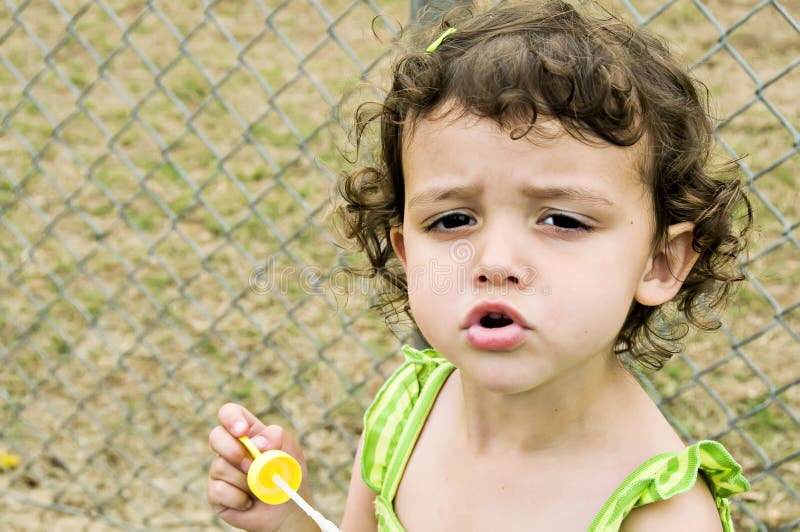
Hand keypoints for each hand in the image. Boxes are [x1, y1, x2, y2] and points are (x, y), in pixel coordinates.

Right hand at [207, 403, 316, 531]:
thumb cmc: (289, 477)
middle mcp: (231, 448)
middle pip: (215, 436)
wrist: (287, 512)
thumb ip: (278, 438)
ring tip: (259, 487)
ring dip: (245, 480)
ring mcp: (221, 470)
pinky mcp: (216, 492)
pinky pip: (218, 490)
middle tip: (252, 465)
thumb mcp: (291, 453)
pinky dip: (239, 498)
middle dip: (233, 451)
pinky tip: (249, 502)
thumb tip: (256, 443)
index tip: (242, 432)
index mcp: (249, 433)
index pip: (229, 413)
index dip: (231, 418)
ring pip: (219, 466)